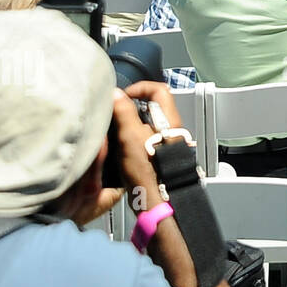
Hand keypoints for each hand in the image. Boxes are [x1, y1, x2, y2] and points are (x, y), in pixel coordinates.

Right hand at [109, 83, 184, 218]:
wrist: (155, 198)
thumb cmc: (146, 169)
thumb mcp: (130, 136)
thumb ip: (124, 112)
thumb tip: (116, 93)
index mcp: (169, 118)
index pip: (159, 89)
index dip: (140, 88)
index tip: (123, 97)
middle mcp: (171, 127)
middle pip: (151, 105)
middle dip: (131, 106)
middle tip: (115, 114)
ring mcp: (166, 141)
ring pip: (147, 122)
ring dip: (130, 122)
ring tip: (115, 130)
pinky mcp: (159, 154)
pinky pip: (145, 137)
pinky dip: (132, 136)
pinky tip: (120, 145)